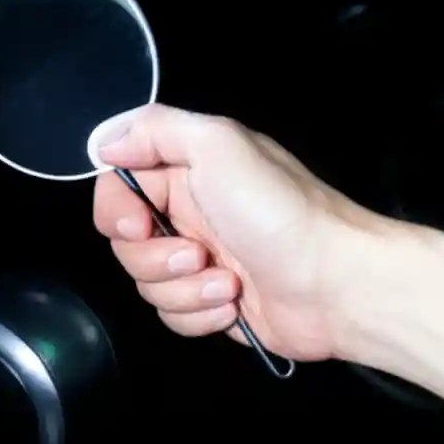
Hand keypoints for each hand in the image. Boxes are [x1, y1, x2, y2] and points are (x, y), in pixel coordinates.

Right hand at [90, 104, 391, 360]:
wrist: (338, 285)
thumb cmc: (283, 213)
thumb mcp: (218, 145)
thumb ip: (155, 129)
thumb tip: (105, 140)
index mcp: (188, 168)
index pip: (117, 185)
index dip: (117, 210)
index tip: (140, 225)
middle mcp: (190, 211)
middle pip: (124, 241)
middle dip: (154, 256)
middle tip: (197, 254)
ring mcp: (200, 260)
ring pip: (146, 282)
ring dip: (183, 289)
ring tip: (228, 282)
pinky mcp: (212, 302)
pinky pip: (172, 314)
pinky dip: (199, 314)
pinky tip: (235, 303)